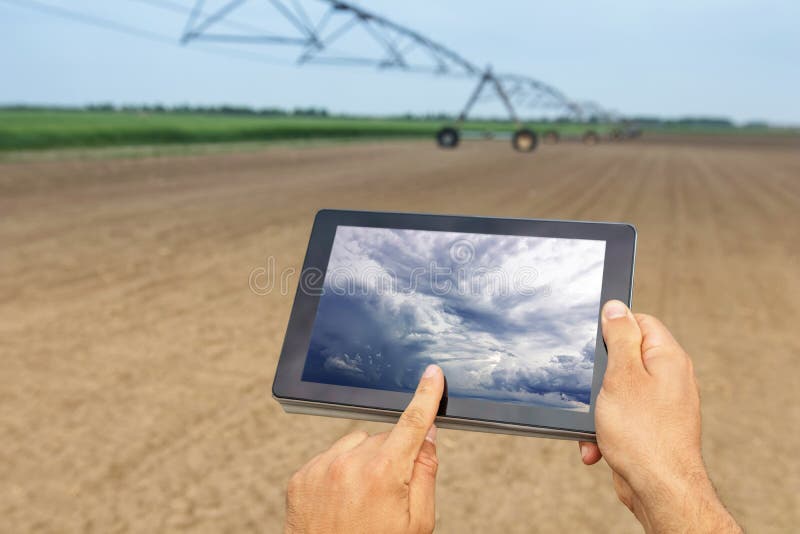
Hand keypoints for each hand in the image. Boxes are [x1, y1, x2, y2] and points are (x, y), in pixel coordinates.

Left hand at [285, 365, 443, 533]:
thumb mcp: (418, 524)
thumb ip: (425, 474)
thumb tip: (426, 438)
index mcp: (384, 474)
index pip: (412, 423)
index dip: (426, 395)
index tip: (432, 374)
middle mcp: (349, 464)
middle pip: (385, 438)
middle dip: (393, 455)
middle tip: (389, 492)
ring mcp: (321, 468)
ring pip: (356, 444)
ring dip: (364, 461)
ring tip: (362, 499)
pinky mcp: (301, 476)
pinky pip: (330, 457)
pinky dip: (339, 470)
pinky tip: (341, 500)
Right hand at [579, 300, 740, 532]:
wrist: (660, 490)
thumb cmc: (643, 434)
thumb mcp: (622, 375)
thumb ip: (619, 337)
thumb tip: (616, 307)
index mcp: (667, 358)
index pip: (640, 322)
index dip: (614, 329)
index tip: (595, 344)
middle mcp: (669, 378)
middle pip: (624, 358)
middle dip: (599, 377)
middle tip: (592, 390)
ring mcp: (661, 405)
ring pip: (617, 392)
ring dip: (598, 409)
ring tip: (595, 426)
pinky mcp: (650, 428)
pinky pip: (620, 418)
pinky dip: (605, 430)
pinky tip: (599, 445)